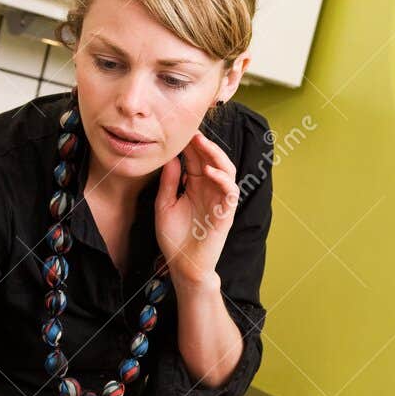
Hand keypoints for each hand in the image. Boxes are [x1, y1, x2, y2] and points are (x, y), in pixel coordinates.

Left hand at [155, 129, 238, 287]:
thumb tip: (171, 158)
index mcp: (195, 185)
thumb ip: (169, 182)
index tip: (178, 130)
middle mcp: (209, 189)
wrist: (183, 265)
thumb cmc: (173, 238)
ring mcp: (219, 200)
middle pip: (212, 159)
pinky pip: (230, 191)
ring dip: (216, 155)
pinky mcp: (226, 213)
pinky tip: (209, 171)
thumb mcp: (164, 205)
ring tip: (202, 144)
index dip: (189, 145)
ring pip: (227, 169)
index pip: (196, 159)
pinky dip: (222, 178)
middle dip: (203, 144)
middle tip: (191, 131)